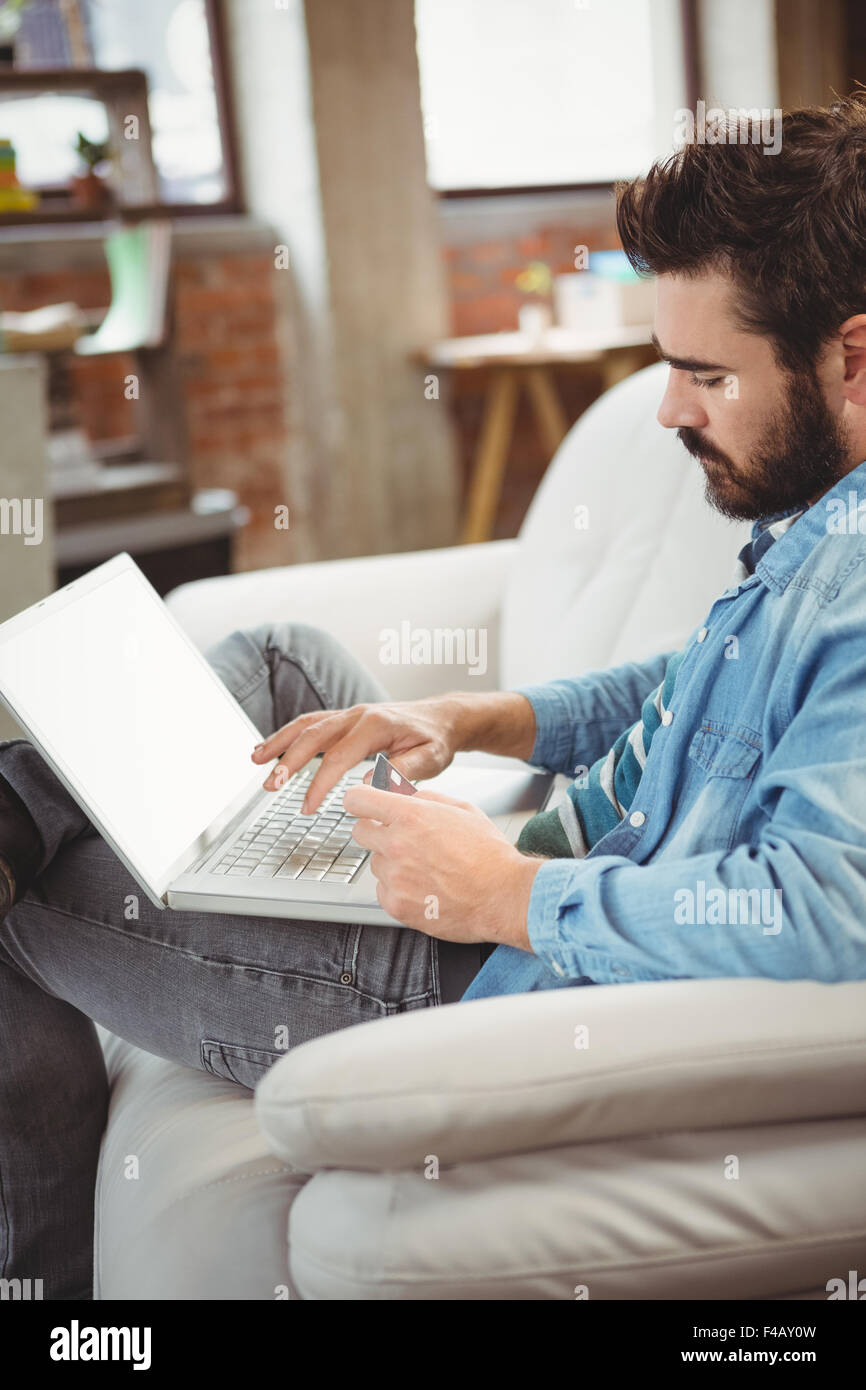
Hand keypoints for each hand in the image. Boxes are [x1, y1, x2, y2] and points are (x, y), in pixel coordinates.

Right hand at [251, 696, 466, 811]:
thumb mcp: (431, 758)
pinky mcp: (345, 719)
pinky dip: (288, 735)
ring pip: (306, 726)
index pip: (338, 757)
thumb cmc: (436, 739)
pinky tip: (270, 748)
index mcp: (376, 725)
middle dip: (288, 762)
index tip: (307, 807)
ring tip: (255, 760)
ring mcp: (349, 715)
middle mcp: (358, 715)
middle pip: (313, 737)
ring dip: (279, 742)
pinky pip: (311, 724)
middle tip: (270, 786)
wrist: (443, 718)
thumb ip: (405, 770)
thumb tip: (374, 783)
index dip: (319, 783)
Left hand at [343, 783, 544, 946]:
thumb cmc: (489, 855)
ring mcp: (394, 877)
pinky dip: (398, 888)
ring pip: (375, 862)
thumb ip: (424, 798)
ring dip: (391, 862)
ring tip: (426, 867)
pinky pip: (382, 890)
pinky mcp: (396, 905)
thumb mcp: (461, 810)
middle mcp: (397, 845)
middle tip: (401, 838)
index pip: (358, 800)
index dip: (360, 800)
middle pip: (360, 831)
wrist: (503, 897)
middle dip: (376, 831)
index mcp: (411, 816)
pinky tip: (424, 886)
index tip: (364, 804)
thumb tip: (399, 791)